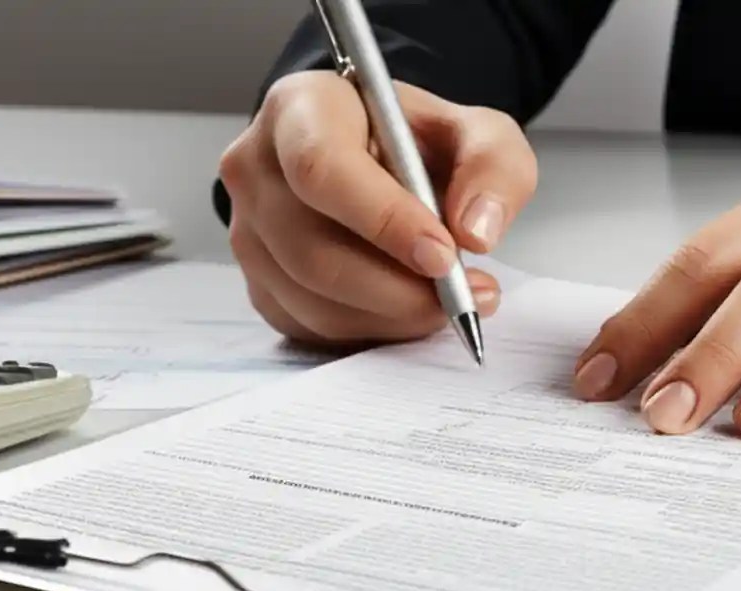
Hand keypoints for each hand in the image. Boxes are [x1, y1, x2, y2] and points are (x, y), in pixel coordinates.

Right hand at [217, 71, 536, 345]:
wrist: (380, 164)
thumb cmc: (415, 143)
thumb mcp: (475, 132)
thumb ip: (493, 167)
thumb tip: (475, 231)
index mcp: (299, 109)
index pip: (322, 168)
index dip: (382, 220)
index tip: (444, 254)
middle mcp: (256, 169)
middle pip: (311, 249)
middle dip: (397, 288)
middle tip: (463, 295)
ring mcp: (248, 232)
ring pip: (312, 298)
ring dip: (392, 315)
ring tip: (449, 300)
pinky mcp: (259, 284)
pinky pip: (312, 327)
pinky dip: (372, 331)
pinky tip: (410, 308)